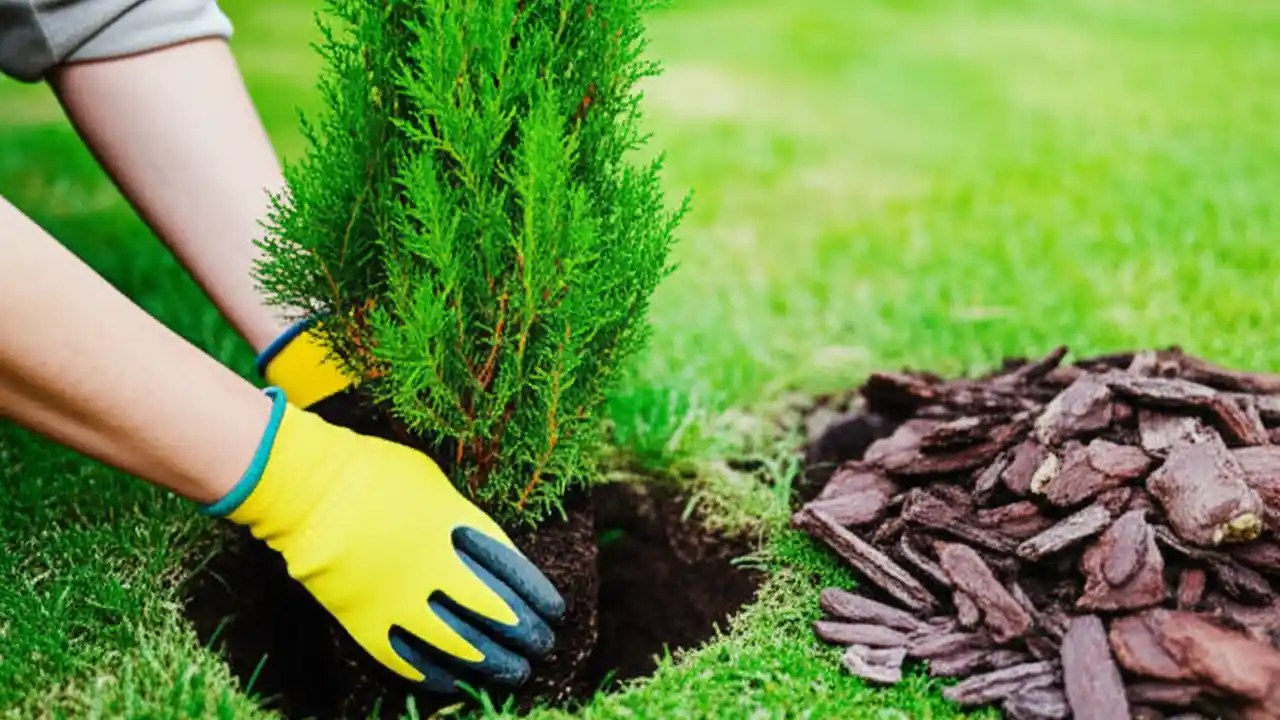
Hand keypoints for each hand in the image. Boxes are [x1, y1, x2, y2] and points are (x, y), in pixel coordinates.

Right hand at [204, 388, 564, 692]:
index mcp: (458, 528)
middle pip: (492, 613)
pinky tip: (453, 684)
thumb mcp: (433, 480)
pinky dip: (431, 675)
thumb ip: (459, 516)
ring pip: (456, 644)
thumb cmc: (373, 470)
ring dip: (488, 662)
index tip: (555, 612)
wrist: (307, 486)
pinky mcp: (363, 621)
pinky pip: (404, 660)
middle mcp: (435, 570)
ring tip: (514, 674)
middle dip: (522, 635)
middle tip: (542, 648)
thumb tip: (480, 542)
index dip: (536, 596)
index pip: (512, 571)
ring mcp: (399, 599)